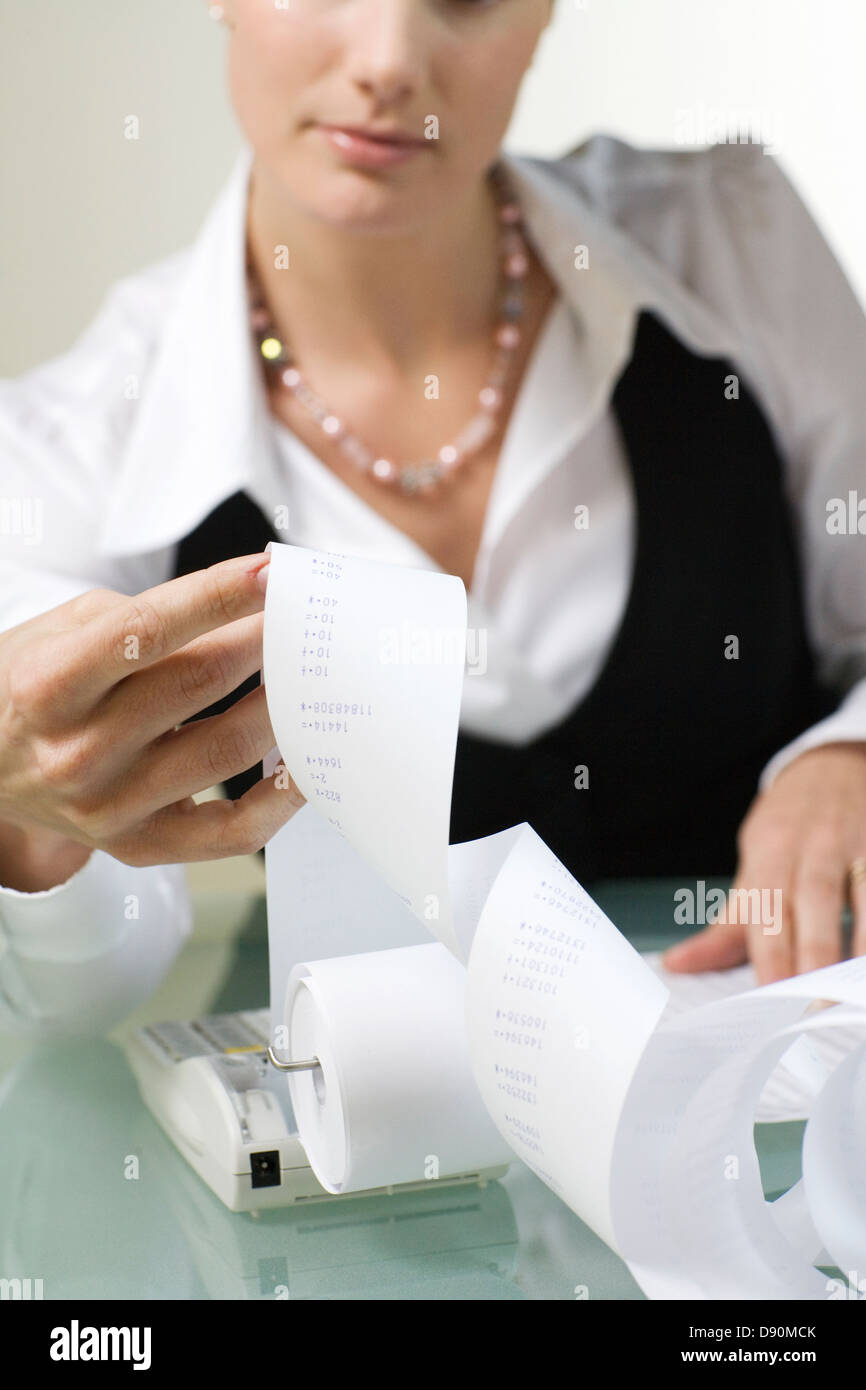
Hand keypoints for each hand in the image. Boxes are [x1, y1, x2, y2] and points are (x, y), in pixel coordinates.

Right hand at [0, 553, 304, 865]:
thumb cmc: (34, 687)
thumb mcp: (62, 631)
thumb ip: (144, 617)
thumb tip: (245, 609)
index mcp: (49, 685)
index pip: (147, 631)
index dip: (217, 596)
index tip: (271, 571)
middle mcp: (77, 751)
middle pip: (199, 682)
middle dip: (263, 639)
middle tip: (302, 615)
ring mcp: (110, 806)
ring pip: (228, 749)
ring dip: (284, 702)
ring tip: (312, 672)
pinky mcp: (141, 847)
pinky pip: (233, 832)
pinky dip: (283, 796)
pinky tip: (305, 760)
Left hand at [662, 742, 865, 983]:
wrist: (831, 765)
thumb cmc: (788, 828)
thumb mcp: (754, 864)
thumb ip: (728, 924)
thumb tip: (678, 965)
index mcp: (768, 850)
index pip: (764, 907)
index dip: (769, 955)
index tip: (770, 1000)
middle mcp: (812, 842)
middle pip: (811, 899)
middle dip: (812, 952)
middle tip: (812, 1004)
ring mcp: (855, 840)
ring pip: (861, 893)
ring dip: (859, 942)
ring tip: (849, 989)